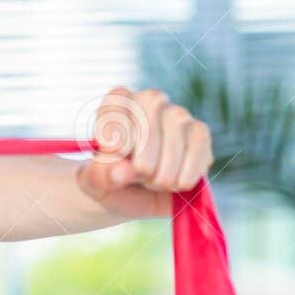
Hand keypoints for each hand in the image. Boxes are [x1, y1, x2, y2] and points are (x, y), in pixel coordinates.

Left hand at [75, 86, 213, 216]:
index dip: (116, 136)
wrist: (135, 195)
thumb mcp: (95, 182)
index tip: (116, 155)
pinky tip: (175, 183)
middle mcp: (149, 100)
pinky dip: (185, 175)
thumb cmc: (110, 180)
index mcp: (117, 101)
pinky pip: (198, 150)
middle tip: (137, 176)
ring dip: (163, 173)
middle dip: (142, 163)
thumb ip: (101, 175)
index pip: (116, 107)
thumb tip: (123, 170)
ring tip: (153, 181)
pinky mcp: (200, 132)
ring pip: (175, 138)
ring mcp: (177, 114)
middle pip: (148, 125)